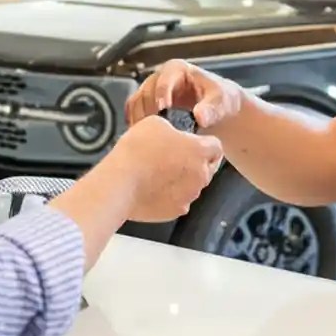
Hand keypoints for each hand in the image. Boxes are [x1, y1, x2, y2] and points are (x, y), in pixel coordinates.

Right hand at [102, 114, 222, 221]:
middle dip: (195, 163)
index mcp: (199, 152)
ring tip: (158, 173)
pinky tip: (153, 188)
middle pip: (207, 168)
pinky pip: (178, 201)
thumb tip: (172, 135)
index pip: (216, 147)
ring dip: (182, 180)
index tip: (196, 144)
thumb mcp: (155, 123)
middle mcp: (200, 176)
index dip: (206, 144)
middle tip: (174, 157)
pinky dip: (169, 196)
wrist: (119, 183)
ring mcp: (189, 196)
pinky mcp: (174, 212)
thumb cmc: (136, 152)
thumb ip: (172, 129)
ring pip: (193, 186)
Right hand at [126, 60, 242, 128]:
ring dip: (140, 119)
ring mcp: (151, 90)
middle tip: (155, 130)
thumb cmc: (220, 99)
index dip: (162, 94)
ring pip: (137, 102)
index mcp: (177, 69)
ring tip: (149, 137)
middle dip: (149, 110)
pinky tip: (142, 137)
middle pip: (146, 92)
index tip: (162, 109)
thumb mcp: (221, 101)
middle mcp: (160, 77)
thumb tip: (199, 117)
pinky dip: (135, 123)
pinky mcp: (146, 104)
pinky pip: (133, 112)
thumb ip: (211, 108)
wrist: (217, 108)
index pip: (164, 79)